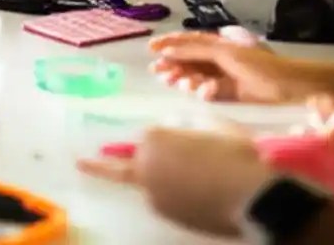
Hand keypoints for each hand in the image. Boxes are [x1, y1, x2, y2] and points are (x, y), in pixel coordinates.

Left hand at [77, 127, 271, 237]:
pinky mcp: (165, 213)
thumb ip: (187, 120)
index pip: (147, 136)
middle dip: (99, 164)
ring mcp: (153, 192)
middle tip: (80, 162)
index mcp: (154, 139)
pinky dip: (173, 196)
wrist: (253, 197)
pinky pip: (164, 200)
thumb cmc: (236, 155)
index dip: (167, 139)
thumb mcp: (215, 125)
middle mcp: (145, 166)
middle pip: (124, 163)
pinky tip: (198, 195)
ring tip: (190, 182)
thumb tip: (172, 122)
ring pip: (148, 183)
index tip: (179, 144)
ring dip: (156, 182)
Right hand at [148, 30, 295, 102]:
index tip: (151, 49)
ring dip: (184, 80)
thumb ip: (194, 50)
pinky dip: (202, 92)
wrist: (288, 87)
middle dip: (172, 65)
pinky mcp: (226, 95)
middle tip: (158, 72)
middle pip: (187, 61)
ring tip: (176, 83)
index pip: (188, 41)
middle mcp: (217, 59)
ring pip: (194, 77)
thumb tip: (167, 50)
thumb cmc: (259, 65)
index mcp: (218, 44)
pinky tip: (203, 92)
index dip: (169, 44)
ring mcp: (221, 77)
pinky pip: (207, 92)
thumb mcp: (224, 52)